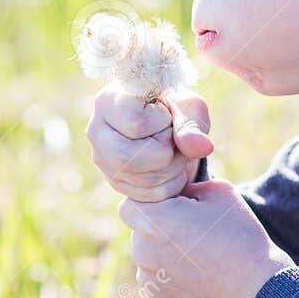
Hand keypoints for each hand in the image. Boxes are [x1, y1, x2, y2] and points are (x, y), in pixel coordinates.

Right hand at [85, 83, 213, 202]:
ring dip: (171, 169)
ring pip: (140, 179)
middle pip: (128, 158)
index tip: (165, 113)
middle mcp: (96, 131)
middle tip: (172, 139)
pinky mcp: (114, 182)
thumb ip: (192, 125)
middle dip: (165, 153)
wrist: (165, 124)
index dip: (162, 123)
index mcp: (109, 101)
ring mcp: (102, 159)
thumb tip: (202, 148)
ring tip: (173, 151)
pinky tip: (169, 167)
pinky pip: (147, 196)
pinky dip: (169, 185)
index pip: (138, 124)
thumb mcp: (187, 107)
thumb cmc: (173, 108)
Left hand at [119, 179, 293, 297]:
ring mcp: (148, 278)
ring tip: (198, 254)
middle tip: (193, 231)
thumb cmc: (240, 236)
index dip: (151, 203)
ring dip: (163, 250)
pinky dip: (170, 274)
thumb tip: (175, 191)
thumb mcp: (218, 191)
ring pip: (146, 254)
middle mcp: (141, 250)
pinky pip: (156, 278)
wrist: (256, 289)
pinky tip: (197, 273)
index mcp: (152, 221)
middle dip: (158, 226)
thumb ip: (186, 185)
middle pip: (139, 230)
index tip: (175, 207)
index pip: (129, 204)